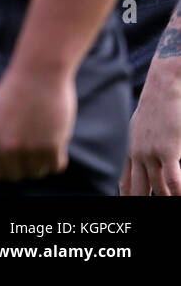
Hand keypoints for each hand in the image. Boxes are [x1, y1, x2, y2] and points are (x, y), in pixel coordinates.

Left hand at [0, 68, 74, 180]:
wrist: (39, 74)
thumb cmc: (13, 92)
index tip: (5, 160)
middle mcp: (7, 147)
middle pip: (14, 177)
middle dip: (20, 167)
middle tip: (26, 147)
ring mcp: (30, 149)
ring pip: (36, 173)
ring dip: (39, 162)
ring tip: (39, 138)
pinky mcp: (52, 146)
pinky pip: (55, 166)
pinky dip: (56, 157)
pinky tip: (53, 139)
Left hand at [120, 68, 180, 194]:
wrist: (164, 86)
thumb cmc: (157, 106)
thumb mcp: (142, 127)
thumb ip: (140, 145)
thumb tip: (143, 160)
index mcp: (130, 147)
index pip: (124, 179)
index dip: (126, 194)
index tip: (126, 203)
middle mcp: (137, 152)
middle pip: (137, 187)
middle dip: (139, 200)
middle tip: (140, 211)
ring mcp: (151, 152)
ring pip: (157, 186)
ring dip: (164, 198)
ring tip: (168, 204)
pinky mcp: (167, 151)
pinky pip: (172, 179)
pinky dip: (176, 191)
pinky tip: (178, 197)